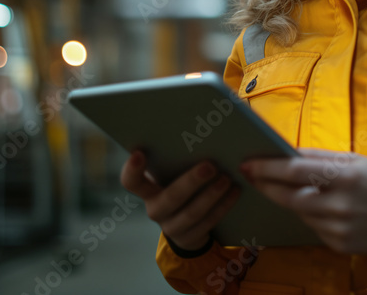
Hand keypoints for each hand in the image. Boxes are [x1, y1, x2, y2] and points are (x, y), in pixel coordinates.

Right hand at [121, 150, 240, 252]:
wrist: (188, 224)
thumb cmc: (182, 184)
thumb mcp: (175, 173)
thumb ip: (178, 157)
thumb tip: (201, 129)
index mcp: (147, 189)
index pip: (131, 182)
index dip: (132, 170)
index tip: (139, 153)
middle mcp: (155, 209)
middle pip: (170, 198)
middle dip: (190, 182)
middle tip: (210, 165)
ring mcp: (171, 227)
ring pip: (192, 213)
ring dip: (211, 195)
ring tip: (227, 179)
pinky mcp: (190, 238)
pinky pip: (208, 223)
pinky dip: (223, 206)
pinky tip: (235, 191)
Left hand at [241, 148, 366, 255]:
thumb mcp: (353, 161)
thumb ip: (319, 158)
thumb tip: (285, 154)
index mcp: (346, 176)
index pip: (294, 171)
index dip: (267, 167)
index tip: (249, 163)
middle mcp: (341, 204)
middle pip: (290, 196)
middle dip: (267, 185)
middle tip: (252, 175)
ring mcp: (340, 228)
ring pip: (300, 213)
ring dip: (289, 199)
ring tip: (283, 187)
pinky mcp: (339, 245)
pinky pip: (313, 227)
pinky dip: (309, 215)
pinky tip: (315, 206)